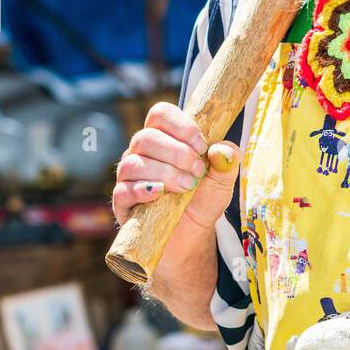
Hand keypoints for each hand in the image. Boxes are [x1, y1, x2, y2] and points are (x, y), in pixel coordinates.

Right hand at [113, 101, 239, 228]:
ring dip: (165, 173)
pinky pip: (122, 191)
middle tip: (198, 171)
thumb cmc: (203, 200)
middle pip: (145, 137)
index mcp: (164, 138)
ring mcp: (129, 177)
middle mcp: (142, 153)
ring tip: (187, 187)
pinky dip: (142, 190)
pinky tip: (160, 194)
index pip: (160, 114)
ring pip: (133, 163)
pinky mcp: (123, 202)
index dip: (181, 126)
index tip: (202, 146)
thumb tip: (222, 149)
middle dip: (177, 153)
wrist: (193, 234)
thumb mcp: (223, 180)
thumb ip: (227, 160)